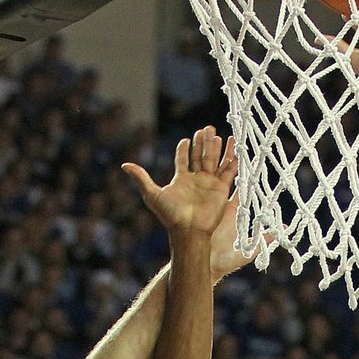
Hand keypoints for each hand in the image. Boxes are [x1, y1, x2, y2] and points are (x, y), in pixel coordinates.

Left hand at [123, 126, 237, 238]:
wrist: (189, 230)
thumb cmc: (170, 215)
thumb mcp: (152, 194)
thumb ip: (141, 178)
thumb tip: (124, 165)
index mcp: (181, 180)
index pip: (183, 160)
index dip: (184, 149)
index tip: (185, 140)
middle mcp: (196, 180)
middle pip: (200, 156)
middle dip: (202, 142)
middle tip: (205, 128)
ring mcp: (210, 184)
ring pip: (214, 160)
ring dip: (215, 146)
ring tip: (215, 131)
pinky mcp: (221, 189)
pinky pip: (228, 171)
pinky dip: (232, 158)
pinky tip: (233, 145)